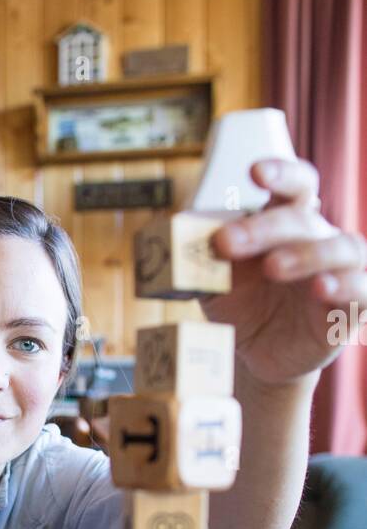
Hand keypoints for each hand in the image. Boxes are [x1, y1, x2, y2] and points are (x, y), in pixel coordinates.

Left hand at [204, 158, 366, 385]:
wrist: (254, 355)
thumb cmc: (240, 306)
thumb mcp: (212, 281)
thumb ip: (201, 259)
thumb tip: (180, 235)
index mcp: (287, 224)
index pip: (295, 187)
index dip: (281, 174)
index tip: (255, 173)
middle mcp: (320, 241)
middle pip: (304, 220)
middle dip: (264, 227)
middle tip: (226, 242)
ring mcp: (341, 273)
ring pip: (343, 248)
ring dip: (307, 254)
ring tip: (273, 267)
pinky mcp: (350, 310)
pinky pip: (364, 291)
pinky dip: (346, 286)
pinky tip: (321, 288)